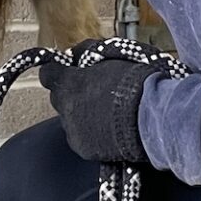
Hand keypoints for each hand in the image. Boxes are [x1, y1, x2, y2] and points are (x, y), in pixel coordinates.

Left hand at [39, 43, 156, 165]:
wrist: (152, 117)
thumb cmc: (136, 83)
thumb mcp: (112, 55)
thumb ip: (86, 52)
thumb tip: (74, 54)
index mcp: (70, 82)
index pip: (48, 73)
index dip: (58, 71)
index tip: (67, 71)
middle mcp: (66, 107)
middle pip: (58, 97)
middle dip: (72, 94)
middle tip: (95, 92)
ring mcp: (73, 130)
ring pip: (68, 119)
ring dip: (81, 114)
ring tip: (106, 112)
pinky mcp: (83, 148)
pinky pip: (79, 137)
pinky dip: (90, 133)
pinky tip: (108, 129)